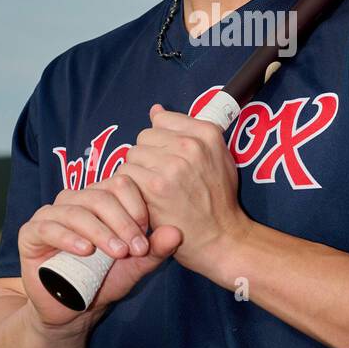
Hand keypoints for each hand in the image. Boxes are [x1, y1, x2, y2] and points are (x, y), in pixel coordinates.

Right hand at [18, 176, 182, 326]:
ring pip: (77, 210)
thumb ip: (154, 250)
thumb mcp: (134, 266)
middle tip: (136, 249)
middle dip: (122, 222)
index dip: (136, 206)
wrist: (71, 309)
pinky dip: (69, 237)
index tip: (147, 235)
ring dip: (100, 231)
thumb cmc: (104, 280)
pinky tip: (86, 251)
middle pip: (100, 195)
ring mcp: (50, 214)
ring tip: (117, 253)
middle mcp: (75, 200)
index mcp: (99, 199)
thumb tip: (177, 232)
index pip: (120, 183)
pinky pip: (49, 227)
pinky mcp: (30, 233)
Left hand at [123, 103, 251, 274]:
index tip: (170, 159)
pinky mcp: (155, 186)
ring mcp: (172, 165)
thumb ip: (188, 131)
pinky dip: (131, 189)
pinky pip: (127, 174)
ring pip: (133, 155)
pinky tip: (146, 200)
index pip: (162, 119)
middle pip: (145, 136)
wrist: (222, 238)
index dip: (162, 141)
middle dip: (148, 157)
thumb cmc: (219, 200)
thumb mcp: (218, 157)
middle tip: (162, 179)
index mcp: (207, 133)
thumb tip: (155, 109)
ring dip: (138, 173)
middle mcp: (190, 144)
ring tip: (155, 191)